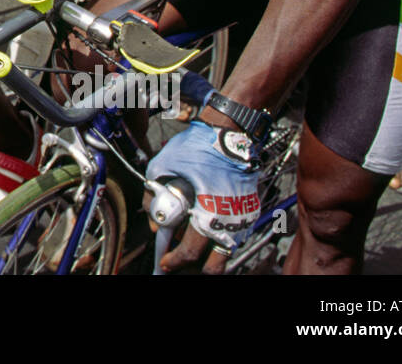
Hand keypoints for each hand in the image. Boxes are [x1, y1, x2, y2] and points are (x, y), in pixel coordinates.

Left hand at [145, 121, 259, 271]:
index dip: (175, 261)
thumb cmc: (198, 146)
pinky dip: (220, 238)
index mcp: (207, 212)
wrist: (229, 131)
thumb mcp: (162, 165)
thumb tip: (152, 219)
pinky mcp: (250, 209)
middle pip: (216, 265)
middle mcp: (229, 220)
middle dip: (196, 269)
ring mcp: (243, 217)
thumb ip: (151, 194)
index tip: (166, 262)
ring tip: (194, 249)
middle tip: (182, 264)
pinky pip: (235, 234)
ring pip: (228, 252)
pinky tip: (206, 230)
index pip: (191, 252)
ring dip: (210, 255)